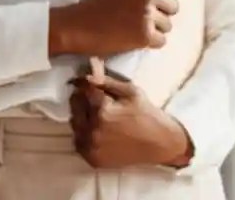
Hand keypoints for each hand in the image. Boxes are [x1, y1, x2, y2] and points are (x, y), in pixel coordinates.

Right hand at [49, 0, 181, 57]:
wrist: (79, 26)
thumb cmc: (96, 5)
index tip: (164, 0)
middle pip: (174, 7)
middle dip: (163, 14)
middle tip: (145, 19)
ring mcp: (148, 15)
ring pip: (168, 26)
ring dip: (156, 30)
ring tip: (136, 30)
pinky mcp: (145, 35)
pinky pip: (161, 41)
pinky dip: (151, 43)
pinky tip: (136, 40)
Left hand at [68, 70, 191, 167]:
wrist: (159, 144)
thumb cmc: (147, 114)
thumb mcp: (131, 91)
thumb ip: (107, 82)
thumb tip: (88, 75)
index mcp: (102, 109)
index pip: (83, 90)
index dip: (86, 85)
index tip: (89, 84)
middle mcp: (93, 129)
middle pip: (75, 107)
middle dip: (83, 100)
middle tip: (96, 101)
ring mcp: (91, 146)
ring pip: (74, 124)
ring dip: (82, 117)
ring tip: (99, 116)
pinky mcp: (93, 159)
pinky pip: (78, 142)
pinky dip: (84, 135)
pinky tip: (98, 131)